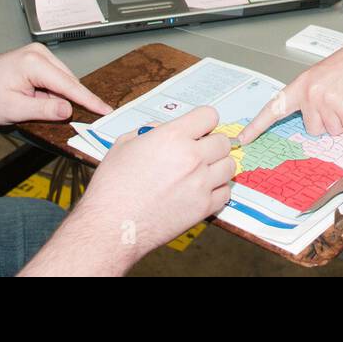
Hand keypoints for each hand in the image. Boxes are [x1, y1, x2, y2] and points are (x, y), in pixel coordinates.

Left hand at [0, 43, 111, 125]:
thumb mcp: (15, 109)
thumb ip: (44, 109)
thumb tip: (68, 110)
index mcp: (34, 63)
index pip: (69, 85)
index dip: (88, 100)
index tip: (105, 109)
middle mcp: (39, 53)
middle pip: (68, 81)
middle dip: (68, 101)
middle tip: (63, 119)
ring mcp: (38, 54)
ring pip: (63, 80)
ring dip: (58, 97)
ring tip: (34, 107)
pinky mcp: (36, 59)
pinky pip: (55, 78)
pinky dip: (52, 92)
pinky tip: (38, 100)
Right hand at [73, 106, 233, 261]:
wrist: (112, 226)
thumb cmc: (113, 187)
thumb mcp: (124, 144)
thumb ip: (148, 130)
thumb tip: (162, 128)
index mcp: (172, 136)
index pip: (209, 115)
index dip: (203, 121)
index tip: (198, 129)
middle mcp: (191, 157)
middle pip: (224, 141)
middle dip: (212, 144)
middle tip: (199, 152)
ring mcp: (200, 183)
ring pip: (230, 166)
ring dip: (218, 166)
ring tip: (201, 172)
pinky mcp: (204, 208)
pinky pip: (226, 192)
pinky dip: (217, 191)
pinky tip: (201, 191)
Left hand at [237, 34, 342, 142]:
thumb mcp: (324, 74)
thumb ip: (312, 94)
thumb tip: (311, 119)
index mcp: (303, 84)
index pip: (275, 108)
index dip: (257, 126)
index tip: (242, 139)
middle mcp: (311, 94)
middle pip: (313, 128)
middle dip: (330, 120)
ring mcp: (327, 102)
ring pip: (334, 131)